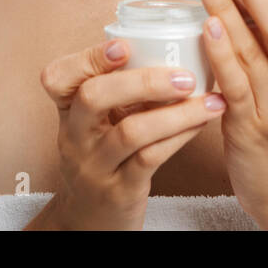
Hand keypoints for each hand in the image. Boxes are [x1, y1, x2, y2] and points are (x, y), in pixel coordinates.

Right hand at [28, 39, 225, 229]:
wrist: (88, 222)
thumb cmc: (103, 159)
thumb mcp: (96, 124)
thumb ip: (118, 90)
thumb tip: (169, 45)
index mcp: (67, 112)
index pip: (58, 77)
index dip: (88, 57)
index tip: (124, 45)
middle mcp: (75, 137)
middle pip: (93, 97)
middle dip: (142, 81)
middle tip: (185, 75)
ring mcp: (94, 166)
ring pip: (130, 132)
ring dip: (176, 112)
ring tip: (209, 100)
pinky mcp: (118, 192)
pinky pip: (149, 159)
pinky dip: (179, 137)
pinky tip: (201, 123)